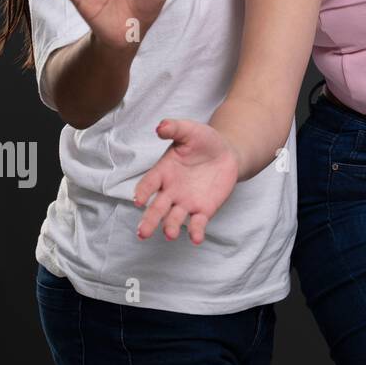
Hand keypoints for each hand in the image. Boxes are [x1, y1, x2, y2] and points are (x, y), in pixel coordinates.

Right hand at [133, 119, 240, 243]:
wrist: (226, 153)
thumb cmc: (203, 142)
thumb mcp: (190, 131)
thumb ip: (175, 128)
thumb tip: (160, 126)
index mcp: (163, 172)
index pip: (149, 184)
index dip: (142, 191)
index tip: (139, 199)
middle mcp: (170, 191)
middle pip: (156, 208)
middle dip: (149, 220)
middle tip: (142, 233)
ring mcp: (185, 202)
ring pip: (173, 218)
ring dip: (170, 227)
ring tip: (169, 234)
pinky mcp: (203, 210)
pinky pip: (197, 223)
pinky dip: (195, 231)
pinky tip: (196, 238)